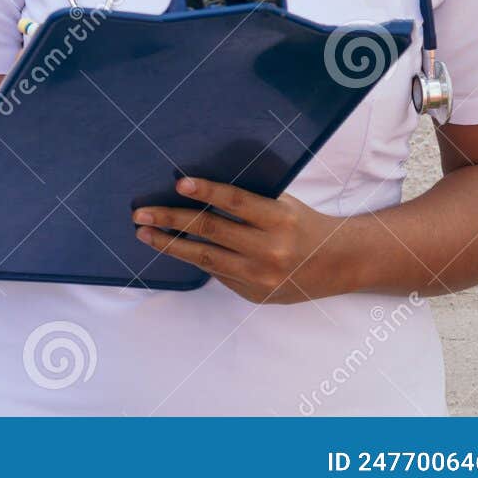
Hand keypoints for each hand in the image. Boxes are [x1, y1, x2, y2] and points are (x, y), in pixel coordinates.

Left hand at [132, 176, 360, 304]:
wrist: (337, 263)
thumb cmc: (302, 224)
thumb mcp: (283, 204)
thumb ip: (248, 201)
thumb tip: (196, 189)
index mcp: (279, 219)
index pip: (236, 202)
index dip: (207, 192)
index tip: (178, 183)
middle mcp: (270, 249)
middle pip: (212, 232)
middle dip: (171, 221)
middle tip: (141, 214)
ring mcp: (261, 276)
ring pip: (206, 258)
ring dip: (170, 245)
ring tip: (144, 234)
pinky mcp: (254, 294)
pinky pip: (217, 273)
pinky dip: (195, 259)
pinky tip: (175, 248)